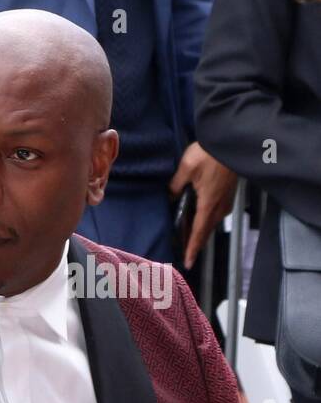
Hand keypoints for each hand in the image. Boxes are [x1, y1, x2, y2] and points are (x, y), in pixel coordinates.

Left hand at [169, 141, 236, 268]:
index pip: (198, 232)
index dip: (192, 248)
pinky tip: (200, 217)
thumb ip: (175, 186)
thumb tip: (170, 198)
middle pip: (206, 230)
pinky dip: (207, 219)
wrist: (232, 140)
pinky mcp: (229, 193)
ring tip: (189, 238)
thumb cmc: (209, 153)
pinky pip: (217, 212)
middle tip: (186, 254)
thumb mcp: (186, 168)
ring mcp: (226, 199)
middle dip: (196, 243)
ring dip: (202, 231)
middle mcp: (220, 205)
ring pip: (212, 221)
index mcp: (208, 203)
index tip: (189, 262)